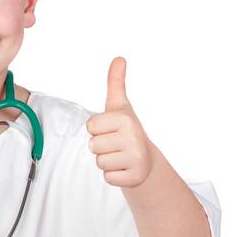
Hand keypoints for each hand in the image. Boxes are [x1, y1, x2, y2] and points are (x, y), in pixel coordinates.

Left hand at [86, 57, 154, 187]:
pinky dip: (114, 176)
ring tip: (121, 156)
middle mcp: (133, 138)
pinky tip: (125, 168)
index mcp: (125, 119)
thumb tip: (119, 58)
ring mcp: (135, 159)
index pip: (90, 126)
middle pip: (93, 145)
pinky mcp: (134, 177)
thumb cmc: (127, 130)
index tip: (112, 130)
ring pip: (99, 162)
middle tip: (117, 144)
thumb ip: (115, 82)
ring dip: (108, 161)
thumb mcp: (120, 106)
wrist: (146, 160)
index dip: (98, 129)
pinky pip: (108, 178)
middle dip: (102, 147)